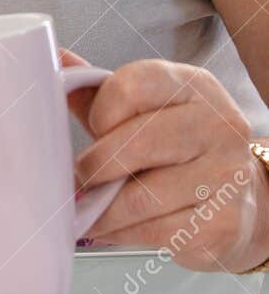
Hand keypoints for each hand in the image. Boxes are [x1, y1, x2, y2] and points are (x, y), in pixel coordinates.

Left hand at [62, 48, 268, 271]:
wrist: (238, 194)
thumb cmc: (178, 147)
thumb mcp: (144, 109)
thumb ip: (99, 90)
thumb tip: (56, 59)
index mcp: (193, 86)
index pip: (132, 86)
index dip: (100, 113)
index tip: (95, 129)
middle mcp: (218, 124)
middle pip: (136, 143)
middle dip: (96, 166)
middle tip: (82, 177)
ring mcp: (226, 174)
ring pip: (141, 196)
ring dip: (102, 209)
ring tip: (88, 208)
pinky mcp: (223, 222)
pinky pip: (154, 232)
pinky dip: (119, 233)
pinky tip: (112, 227)